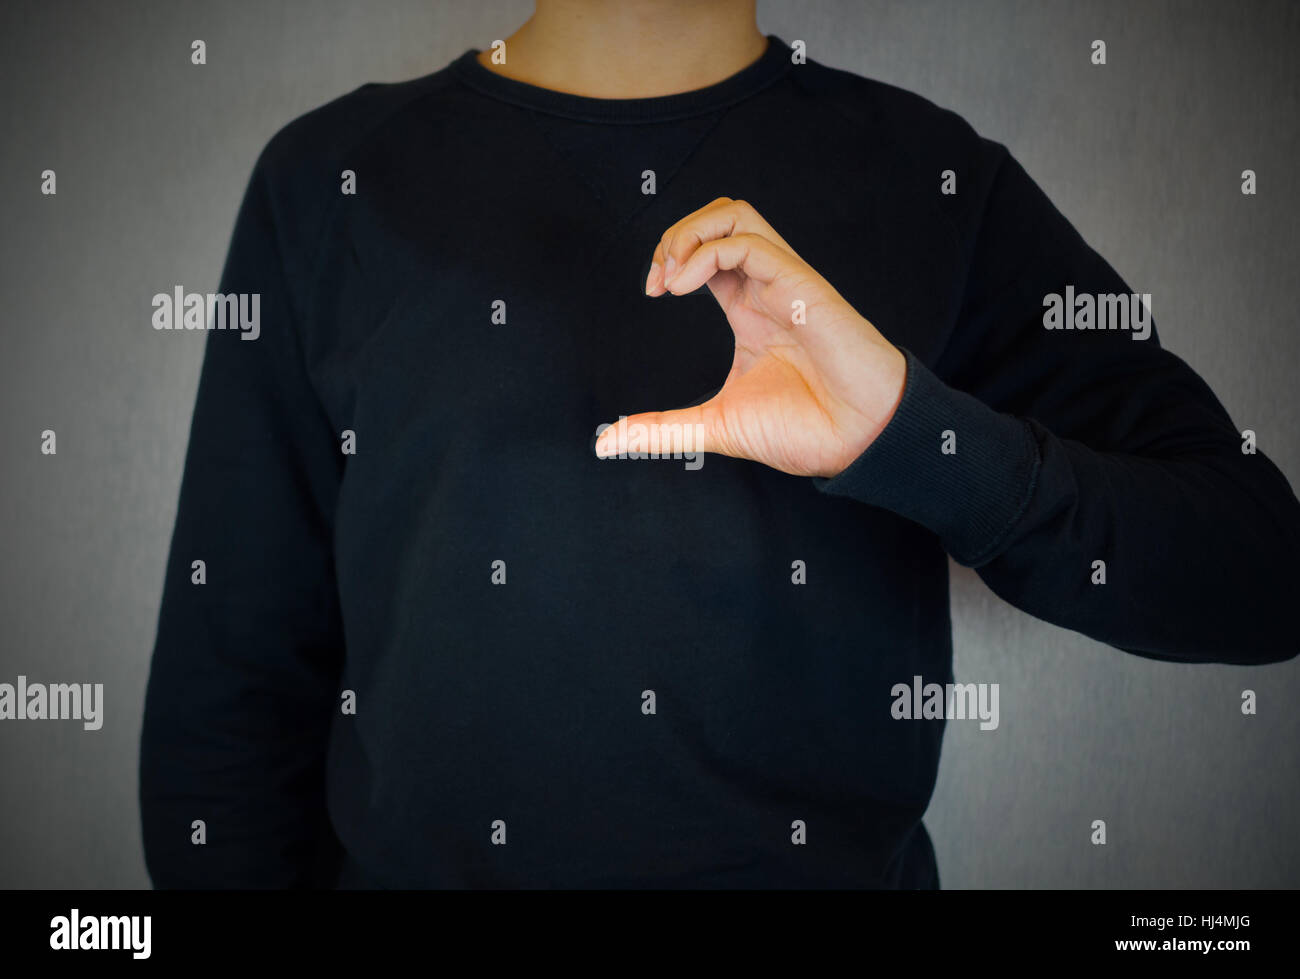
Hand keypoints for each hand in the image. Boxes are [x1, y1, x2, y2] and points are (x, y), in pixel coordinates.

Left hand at [594, 197, 906, 478]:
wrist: (858, 443)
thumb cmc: (806, 430)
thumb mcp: (715, 427)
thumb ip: (662, 430)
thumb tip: (608, 441)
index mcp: (749, 311)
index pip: (705, 254)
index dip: (670, 257)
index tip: (651, 292)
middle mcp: (765, 289)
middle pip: (718, 219)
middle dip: (675, 235)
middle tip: (656, 279)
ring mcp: (784, 283)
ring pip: (735, 215)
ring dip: (690, 234)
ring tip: (670, 274)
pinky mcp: (801, 286)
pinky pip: (751, 243)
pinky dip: (709, 253)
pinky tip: (687, 284)